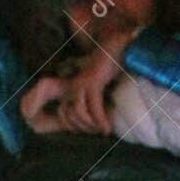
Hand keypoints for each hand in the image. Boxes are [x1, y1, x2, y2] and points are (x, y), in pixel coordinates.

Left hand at [20, 32, 135, 135]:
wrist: (116, 48)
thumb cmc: (109, 70)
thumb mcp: (98, 89)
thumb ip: (93, 102)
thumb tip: (97, 125)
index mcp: (71, 88)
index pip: (63, 114)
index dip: (74, 126)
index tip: (90, 130)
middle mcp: (73, 86)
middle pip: (70, 117)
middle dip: (84, 128)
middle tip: (99, 132)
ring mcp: (81, 84)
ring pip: (79, 113)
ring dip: (91, 125)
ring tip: (103, 129)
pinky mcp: (92, 83)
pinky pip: (93, 108)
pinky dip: (100, 120)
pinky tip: (107, 128)